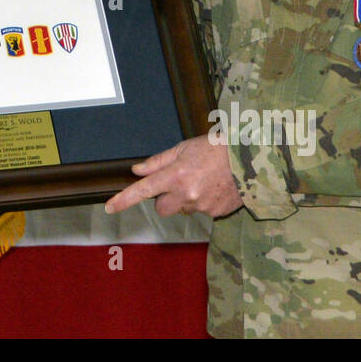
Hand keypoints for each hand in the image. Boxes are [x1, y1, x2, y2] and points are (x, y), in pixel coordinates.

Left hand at [104, 135, 240, 217]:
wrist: (251, 159)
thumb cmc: (216, 148)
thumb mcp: (184, 148)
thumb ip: (159, 162)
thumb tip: (137, 170)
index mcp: (176, 176)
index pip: (144, 190)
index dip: (124, 200)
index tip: (110, 207)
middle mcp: (187, 194)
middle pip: (162, 208)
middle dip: (165, 199)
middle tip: (179, 182)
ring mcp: (202, 206)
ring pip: (184, 209)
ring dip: (187, 199)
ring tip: (204, 180)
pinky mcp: (217, 213)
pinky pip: (202, 211)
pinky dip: (205, 201)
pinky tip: (215, 187)